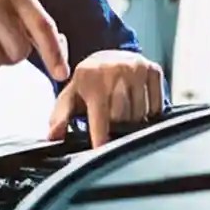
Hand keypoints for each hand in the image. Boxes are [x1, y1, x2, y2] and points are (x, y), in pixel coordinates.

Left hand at [46, 50, 164, 148]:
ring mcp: (137, 68)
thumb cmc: (88, 83)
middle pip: (123, 118)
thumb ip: (60, 117)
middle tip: (111, 122)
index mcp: (91, 78)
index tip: (102, 152)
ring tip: (123, 113)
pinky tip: (137, 106)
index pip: (100, 116)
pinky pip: (157, 107)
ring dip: (134, 121)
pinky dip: (149, 113)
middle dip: (116, 126)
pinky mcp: (153, 69)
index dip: (101, 137)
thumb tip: (52, 137)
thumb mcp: (70, 97)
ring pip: (141, 114)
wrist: (108, 56)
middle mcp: (116, 70)